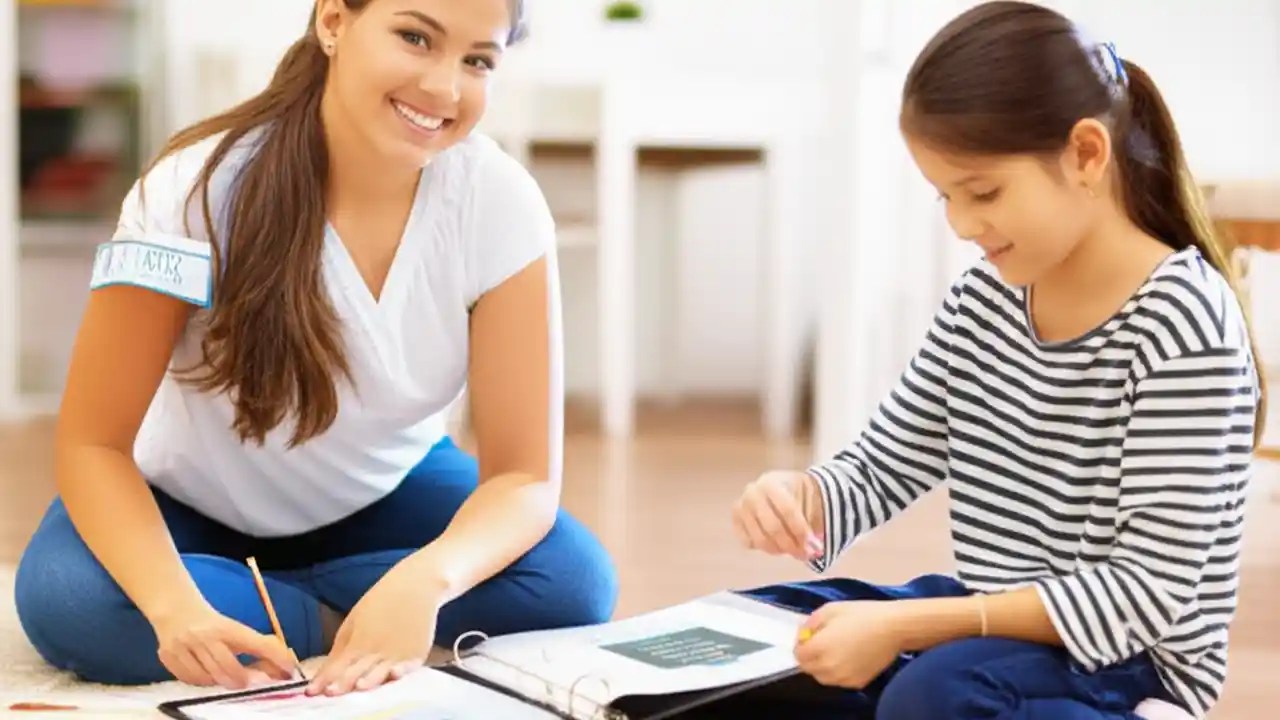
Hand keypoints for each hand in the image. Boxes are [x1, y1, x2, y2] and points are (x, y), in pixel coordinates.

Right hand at [150, 599, 296, 688]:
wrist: (175, 608)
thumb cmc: (211, 622)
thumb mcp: (234, 629)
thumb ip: (256, 644)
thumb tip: (283, 663)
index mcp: (226, 627)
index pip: (256, 644)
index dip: (275, 658)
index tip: (289, 669)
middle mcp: (205, 637)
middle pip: (229, 669)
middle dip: (243, 680)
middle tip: (249, 682)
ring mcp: (184, 647)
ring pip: (207, 678)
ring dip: (220, 682)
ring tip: (226, 677)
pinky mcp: (168, 656)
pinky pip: (189, 680)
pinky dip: (201, 682)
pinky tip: (206, 675)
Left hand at [306, 559, 443, 695]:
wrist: (415, 587)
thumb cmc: (380, 603)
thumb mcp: (353, 622)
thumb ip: (340, 651)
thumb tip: (324, 675)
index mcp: (358, 642)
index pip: (337, 667)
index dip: (324, 680)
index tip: (312, 691)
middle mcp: (376, 650)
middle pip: (356, 673)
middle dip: (342, 684)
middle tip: (329, 693)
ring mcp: (397, 653)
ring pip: (380, 673)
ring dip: (369, 680)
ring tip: (359, 686)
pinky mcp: (417, 654)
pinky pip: (408, 668)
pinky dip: (401, 671)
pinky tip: (394, 673)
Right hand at [732, 470, 824, 560]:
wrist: (785, 489)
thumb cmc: (799, 496)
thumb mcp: (809, 501)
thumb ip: (809, 523)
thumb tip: (814, 547)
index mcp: (771, 483)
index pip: (787, 510)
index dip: (801, 531)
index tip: (814, 545)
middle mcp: (752, 494)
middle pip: (773, 528)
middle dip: (791, 545)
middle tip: (805, 554)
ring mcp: (741, 508)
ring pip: (760, 539)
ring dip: (780, 550)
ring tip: (794, 551)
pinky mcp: (736, 522)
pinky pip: (749, 543)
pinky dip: (766, 548)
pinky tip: (778, 544)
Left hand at [794, 601, 905, 688]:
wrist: (893, 628)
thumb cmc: (861, 614)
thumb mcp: (830, 610)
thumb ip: (811, 623)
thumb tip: (804, 635)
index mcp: (819, 649)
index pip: (798, 655)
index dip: (801, 644)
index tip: (810, 636)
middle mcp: (828, 668)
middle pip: (808, 668)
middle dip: (811, 656)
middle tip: (823, 642)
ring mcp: (843, 679)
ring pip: (823, 677)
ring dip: (823, 666)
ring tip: (837, 649)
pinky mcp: (857, 683)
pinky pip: (839, 680)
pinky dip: (839, 671)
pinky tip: (850, 657)